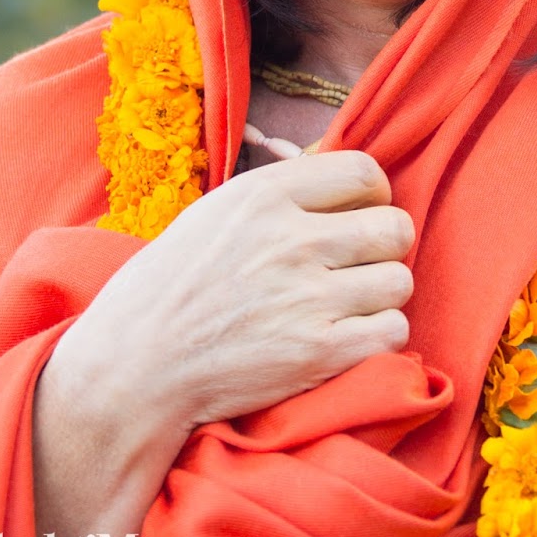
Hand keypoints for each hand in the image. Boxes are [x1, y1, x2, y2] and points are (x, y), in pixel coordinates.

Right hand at [48, 150, 414, 463]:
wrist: (138, 363)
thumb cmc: (175, 283)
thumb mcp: (220, 209)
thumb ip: (284, 190)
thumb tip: (344, 174)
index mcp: (267, 194)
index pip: (366, 172)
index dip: (373, 196)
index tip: (357, 215)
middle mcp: (293, 239)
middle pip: (395, 227)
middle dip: (384, 246)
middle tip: (358, 265)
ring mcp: (308, 298)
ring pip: (399, 281)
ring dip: (381, 295)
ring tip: (349, 305)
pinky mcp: (317, 354)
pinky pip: (394, 331)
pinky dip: (378, 337)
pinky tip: (348, 338)